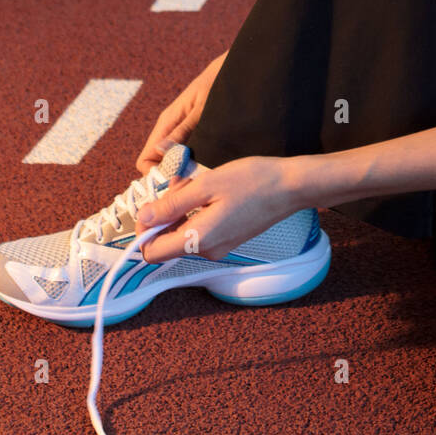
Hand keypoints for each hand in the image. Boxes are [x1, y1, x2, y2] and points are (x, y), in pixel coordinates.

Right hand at [135, 51, 227, 175]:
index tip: (173, 186)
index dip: (154, 176)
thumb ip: (183, 130)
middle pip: (159, 163)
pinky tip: (210, 167)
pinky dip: (195, 163)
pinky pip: (188, 153)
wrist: (236, 68)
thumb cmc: (219, 84)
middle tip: (191, 186)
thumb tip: (159, 152)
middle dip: (171, 177)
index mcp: (167, 122)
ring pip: (174, 160)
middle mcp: (171, 128)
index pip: (145, 159)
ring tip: (203, 178)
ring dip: (185, 171)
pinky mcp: (196, 131)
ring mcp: (183, 130)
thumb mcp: (203, 110)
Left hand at [136, 156, 301, 262]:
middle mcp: (208, 251)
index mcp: (199, 240)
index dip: (144, 229)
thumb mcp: (206, 185)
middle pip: (167, 242)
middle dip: (165, 213)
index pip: (152, 253)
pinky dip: (195, 211)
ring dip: (181, 209)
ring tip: (196, 183)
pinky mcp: (228, 239)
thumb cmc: (252, 181)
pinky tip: (208, 190)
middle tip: (179, 184)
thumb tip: (144, 217)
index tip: (151, 203)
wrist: (291, 186)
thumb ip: (172, 205)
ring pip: (183, 233)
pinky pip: (199, 230)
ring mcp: (220, 247)